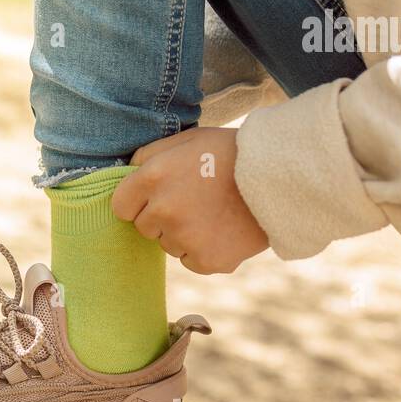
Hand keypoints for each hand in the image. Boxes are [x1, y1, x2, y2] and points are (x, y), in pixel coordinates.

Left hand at [111, 127, 268, 273]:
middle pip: (144, 227)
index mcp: (153, 177)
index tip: (155, 197)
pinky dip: (204, 250)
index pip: (120, 206)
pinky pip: (192, 261)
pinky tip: (223, 230)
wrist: (280, 176)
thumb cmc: (230, 153)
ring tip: (213, 212)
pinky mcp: (207, 260)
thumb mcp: (185, 140)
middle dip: (162, 217)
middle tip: (194, 200)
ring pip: (169, 245)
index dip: (137, 202)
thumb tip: (126, 176)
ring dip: (184, 234)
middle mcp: (164, 210)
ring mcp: (185, 237)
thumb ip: (148, 157)